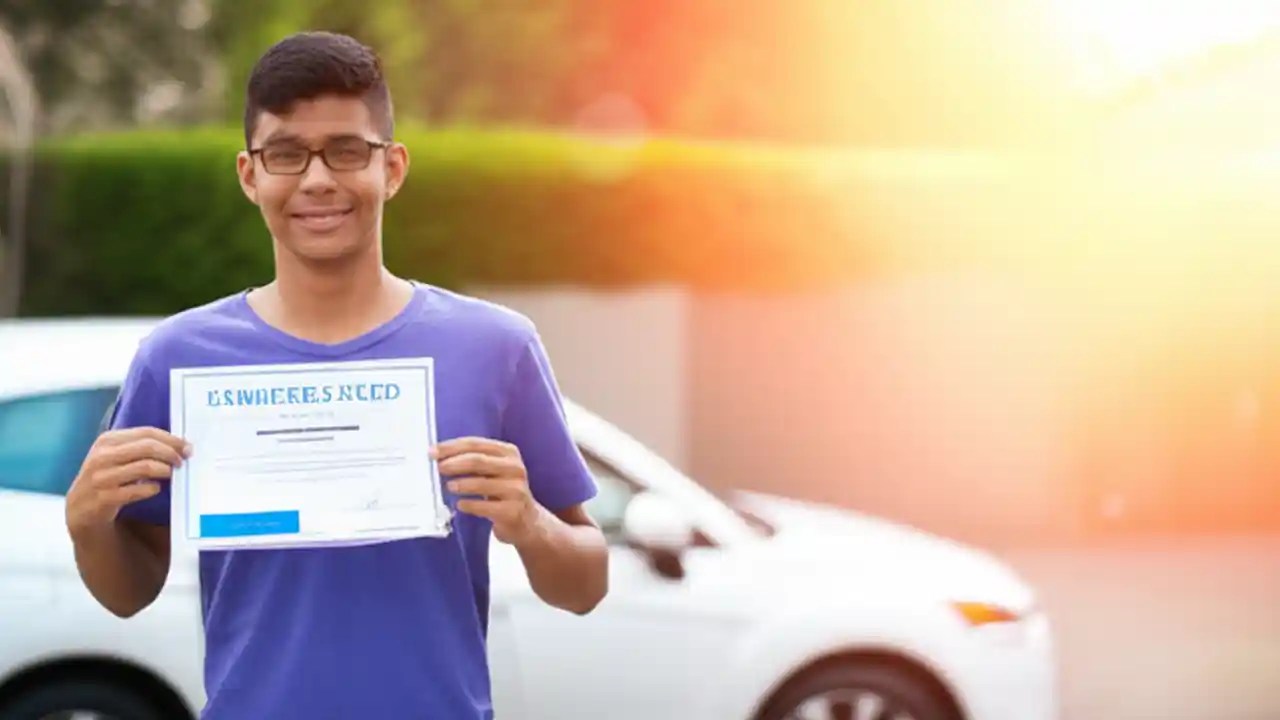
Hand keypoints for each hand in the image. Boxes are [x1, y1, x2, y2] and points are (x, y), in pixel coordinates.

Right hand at [65, 427, 190, 535]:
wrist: (80, 506)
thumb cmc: (106, 477)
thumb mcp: (115, 455)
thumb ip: (139, 447)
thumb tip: (177, 444)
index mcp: (107, 440)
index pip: (146, 432)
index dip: (171, 439)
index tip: (186, 447)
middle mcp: (102, 456)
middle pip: (148, 447)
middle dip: (171, 453)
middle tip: (182, 461)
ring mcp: (102, 477)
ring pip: (145, 467)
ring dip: (164, 470)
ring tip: (170, 473)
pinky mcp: (105, 498)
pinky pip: (138, 490)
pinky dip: (152, 489)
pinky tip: (155, 489)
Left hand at [433, 437, 542, 546]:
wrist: (527, 520)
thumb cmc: (503, 491)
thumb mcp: (494, 470)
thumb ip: (474, 460)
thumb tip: (440, 457)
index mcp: (508, 452)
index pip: (475, 444)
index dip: (451, 447)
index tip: (432, 452)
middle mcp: (515, 468)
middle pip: (478, 461)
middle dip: (454, 463)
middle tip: (439, 468)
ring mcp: (515, 490)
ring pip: (482, 483)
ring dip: (461, 484)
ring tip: (449, 486)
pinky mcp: (512, 511)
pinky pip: (485, 506)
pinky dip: (469, 505)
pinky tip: (460, 505)